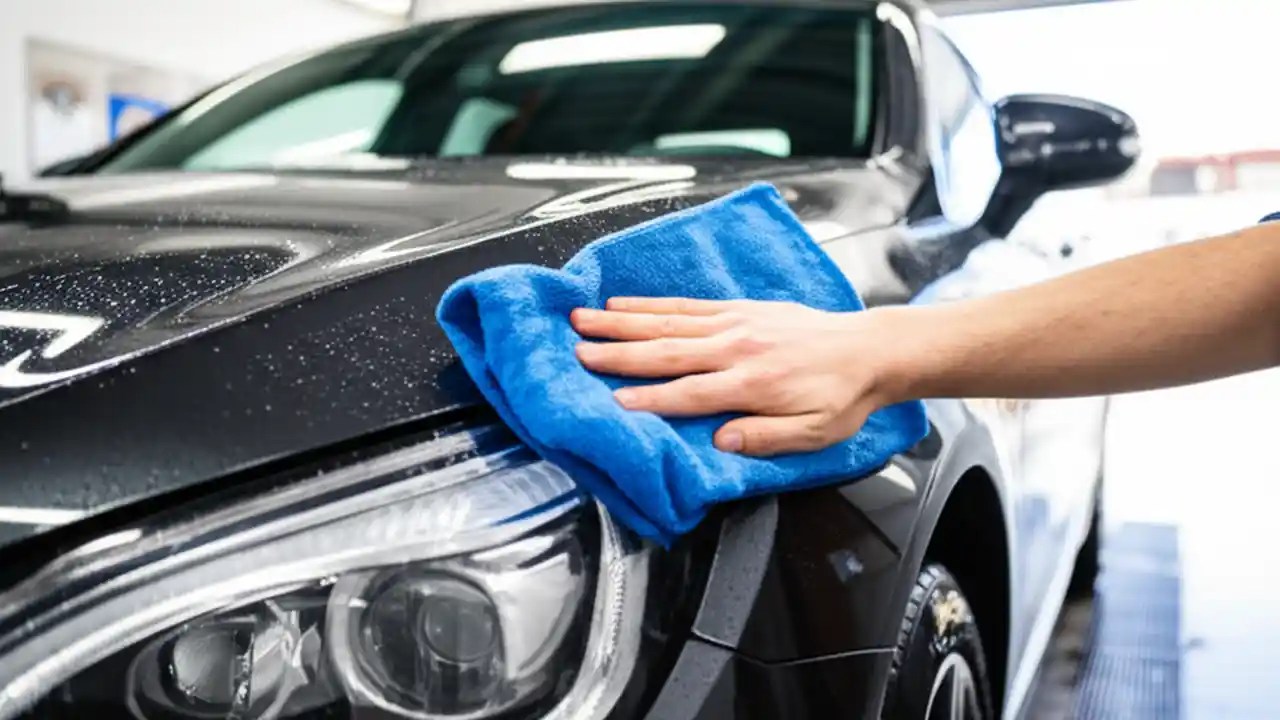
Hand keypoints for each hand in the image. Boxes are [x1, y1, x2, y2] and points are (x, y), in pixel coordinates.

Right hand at [571, 297, 904, 456]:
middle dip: (619, 353)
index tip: (613, 400)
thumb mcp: (814, 432)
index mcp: (751, 384)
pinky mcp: (738, 309)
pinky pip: (687, 306)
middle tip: (578, 352)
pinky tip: (624, 303)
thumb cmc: (841, 397)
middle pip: (667, 352)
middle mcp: (736, 349)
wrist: (868, 350)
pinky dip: (652, 304)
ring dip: (623, 322)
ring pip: (668, 323)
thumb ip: (766, 437)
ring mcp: (735, 324)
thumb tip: (721, 442)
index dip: (650, 398)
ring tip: (584, 319)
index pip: (689, 394)